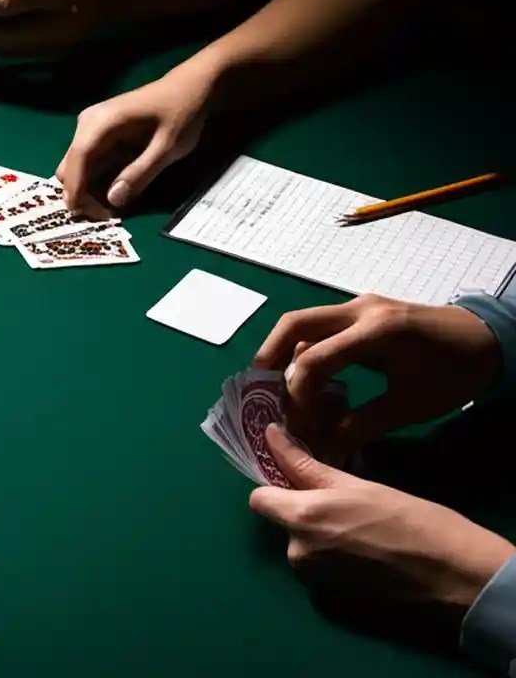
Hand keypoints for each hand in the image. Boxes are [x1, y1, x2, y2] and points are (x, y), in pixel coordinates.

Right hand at [54, 70, 209, 217]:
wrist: (189, 87)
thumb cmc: (181, 112)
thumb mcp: (167, 147)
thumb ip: (140, 173)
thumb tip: (112, 200)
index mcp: (101, 122)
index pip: (76, 160)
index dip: (76, 190)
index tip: (83, 216)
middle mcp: (88, 124)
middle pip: (69, 167)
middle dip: (81, 194)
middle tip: (105, 215)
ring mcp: (91, 129)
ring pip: (77, 168)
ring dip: (89, 189)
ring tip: (112, 207)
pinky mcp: (99, 136)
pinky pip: (90, 164)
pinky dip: (97, 180)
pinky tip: (116, 190)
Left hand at [250, 424, 514, 635]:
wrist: (453, 575)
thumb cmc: (410, 519)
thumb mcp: (357, 484)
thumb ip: (305, 465)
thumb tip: (272, 436)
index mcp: (301, 518)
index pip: (258, 499)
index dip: (275, 489)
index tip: (299, 482)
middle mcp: (297, 553)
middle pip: (284, 526)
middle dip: (306, 516)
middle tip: (349, 509)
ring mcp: (313, 582)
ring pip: (304, 550)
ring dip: (323, 541)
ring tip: (366, 536)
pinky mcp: (331, 605)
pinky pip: (321, 575)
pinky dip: (337, 566)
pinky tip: (370, 562)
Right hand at [254, 294, 499, 459]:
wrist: (489, 339)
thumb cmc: (455, 373)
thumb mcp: (412, 406)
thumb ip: (362, 423)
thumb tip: (323, 445)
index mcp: (376, 332)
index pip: (314, 360)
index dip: (298, 395)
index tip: (302, 422)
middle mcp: (360, 310)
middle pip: (293, 325)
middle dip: (269, 359)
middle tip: (261, 393)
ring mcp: (359, 305)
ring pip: (302, 322)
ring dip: (284, 353)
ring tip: (279, 389)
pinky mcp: (361, 310)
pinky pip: (319, 325)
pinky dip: (303, 349)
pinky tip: (306, 377)